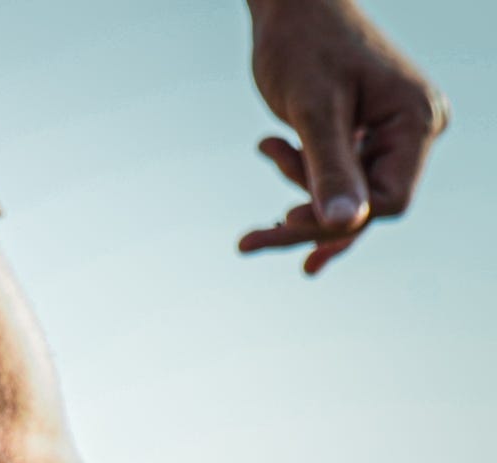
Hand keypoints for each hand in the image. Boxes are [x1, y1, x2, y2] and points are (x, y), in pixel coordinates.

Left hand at [239, 0, 446, 273]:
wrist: (293, 5)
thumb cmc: (302, 44)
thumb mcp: (313, 109)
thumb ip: (328, 167)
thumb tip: (344, 225)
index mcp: (416, 120)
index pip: (389, 201)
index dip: (335, 221)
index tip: (282, 218)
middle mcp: (415, 129)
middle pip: (368, 205)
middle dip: (308, 216)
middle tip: (250, 237)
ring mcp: (393, 133)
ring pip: (351, 195)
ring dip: (301, 191)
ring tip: (268, 145)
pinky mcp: (368, 134)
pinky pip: (343, 178)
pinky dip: (305, 181)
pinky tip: (273, 165)